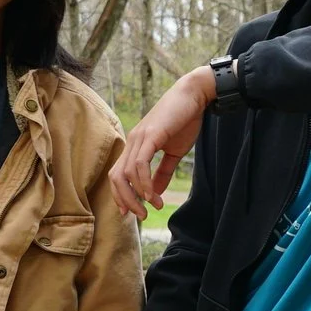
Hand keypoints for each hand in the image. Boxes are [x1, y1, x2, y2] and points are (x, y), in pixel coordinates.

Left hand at [111, 66, 215, 218]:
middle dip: (125, 200)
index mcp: (135, 145)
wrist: (194, 95)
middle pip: (116, 177)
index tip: (132, 212)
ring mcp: (139, 137)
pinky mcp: (151, 135)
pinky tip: (152, 194)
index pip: (117, 175)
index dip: (120, 195)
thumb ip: (163, 172)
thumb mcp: (174, 152)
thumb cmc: (185, 120)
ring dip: (137, 195)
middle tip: (140, 215)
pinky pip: (140, 164)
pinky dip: (144, 182)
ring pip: (126, 173)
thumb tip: (155, 193)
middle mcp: (132, 141)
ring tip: (151, 207)